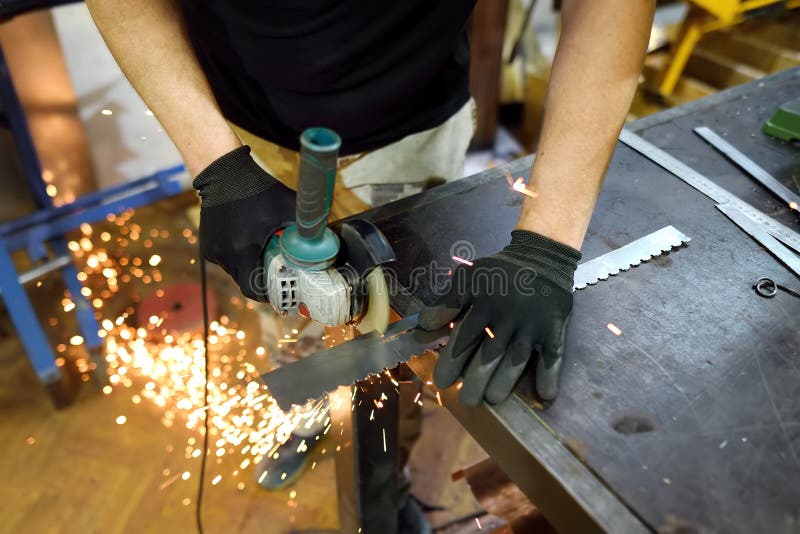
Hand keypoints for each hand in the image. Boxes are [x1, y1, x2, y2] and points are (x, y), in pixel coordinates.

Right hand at [193, 146, 295, 300]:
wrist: (224, 172)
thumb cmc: (258, 189)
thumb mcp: (288, 205)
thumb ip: (308, 224)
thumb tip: (329, 238)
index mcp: (243, 251)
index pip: (253, 290)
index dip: (268, 295)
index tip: (279, 291)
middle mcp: (224, 255)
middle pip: (245, 281)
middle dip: (260, 280)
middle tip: (276, 274)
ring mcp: (212, 251)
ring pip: (234, 271)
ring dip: (248, 267)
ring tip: (261, 254)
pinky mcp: (206, 244)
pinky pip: (225, 259)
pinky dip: (237, 256)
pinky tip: (246, 241)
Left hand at [418, 230, 579, 405]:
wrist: (541, 257)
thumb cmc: (500, 271)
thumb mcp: (469, 278)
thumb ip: (447, 302)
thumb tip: (424, 325)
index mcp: (483, 306)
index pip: (464, 339)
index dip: (452, 362)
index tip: (442, 382)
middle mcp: (506, 318)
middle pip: (489, 354)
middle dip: (476, 379)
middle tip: (468, 400)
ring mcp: (531, 325)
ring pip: (516, 359)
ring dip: (505, 381)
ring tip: (493, 399)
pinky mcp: (553, 329)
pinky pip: (552, 355)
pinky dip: (550, 375)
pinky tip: (545, 396)